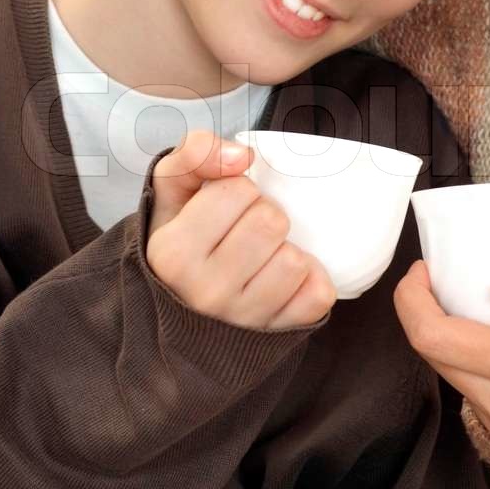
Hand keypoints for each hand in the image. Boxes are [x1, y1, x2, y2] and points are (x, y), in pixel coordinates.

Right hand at [147, 129, 335, 330]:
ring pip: (296, 261)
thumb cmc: (181, 243)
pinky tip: (285, 279)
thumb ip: (195, 154)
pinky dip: (311, 280)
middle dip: (266, 215)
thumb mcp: (171, 192)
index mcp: (172, 253)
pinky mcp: (276, 334)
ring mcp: (242, 319)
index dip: (239, 190)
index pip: (236, 191)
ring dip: (287, 249)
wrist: (180, 310)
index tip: (226, 208)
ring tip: (264, 256)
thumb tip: (242, 156)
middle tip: (248, 229)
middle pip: (271, 223)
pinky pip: (318, 295)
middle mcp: (204, 292)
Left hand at [394, 261, 489, 432]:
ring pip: (456, 375)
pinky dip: (475, 360)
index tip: (423, 270)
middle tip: (444, 279)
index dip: (412, 299)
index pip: (435, 337)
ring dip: (453, 337)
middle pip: (436, 356)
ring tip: (476, 304)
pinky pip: (477, 392)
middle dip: (428, 312)